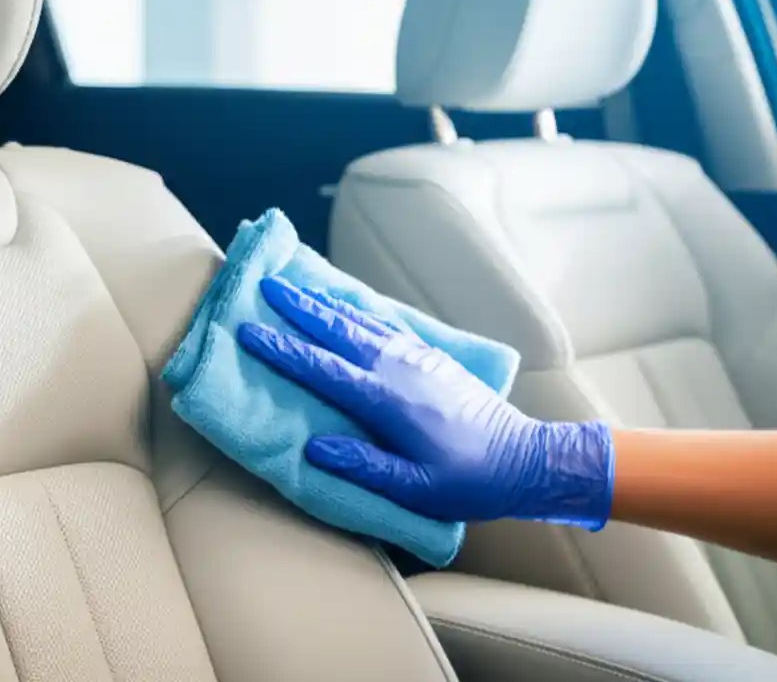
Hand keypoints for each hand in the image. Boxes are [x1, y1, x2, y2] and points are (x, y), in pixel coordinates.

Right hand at [237, 276, 613, 528]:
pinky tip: (346, 305)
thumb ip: (366, 468)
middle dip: (300, 308)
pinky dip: (359, 310)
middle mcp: (400, 370)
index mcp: (388, 402)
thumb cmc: (470, 482)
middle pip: (339, 330)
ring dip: (325, 304)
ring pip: (362, 321)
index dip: (283, 350)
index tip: (250, 330)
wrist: (526, 460)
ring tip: (296, 286)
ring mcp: (418, 358)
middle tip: (266, 285)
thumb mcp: (417, 490)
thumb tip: (314, 447)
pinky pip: (386, 324)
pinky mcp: (432, 358)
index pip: (323, 369)